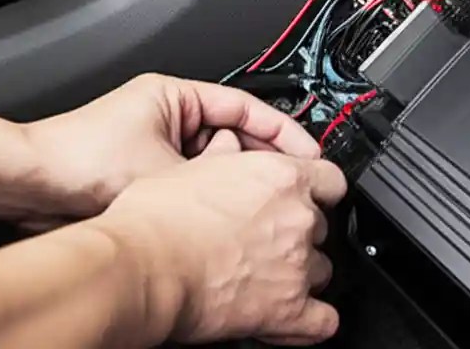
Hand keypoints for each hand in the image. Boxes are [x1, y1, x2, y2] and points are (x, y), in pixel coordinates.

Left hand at [20, 74, 317, 227]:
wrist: (30, 186)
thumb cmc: (78, 160)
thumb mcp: (165, 169)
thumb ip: (215, 177)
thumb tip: (254, 190)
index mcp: (175, 95)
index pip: (247, 107)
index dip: (283, 131)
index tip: (308, 154)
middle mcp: (167, 115)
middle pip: (233, 136)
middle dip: (258, 160)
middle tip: (288, 184)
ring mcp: (156, 144)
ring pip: (214, 163)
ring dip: (229, 182)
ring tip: (249, 202)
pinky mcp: (145, 172)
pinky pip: (192, 183)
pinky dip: (207, 197)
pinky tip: (217, 217)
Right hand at [90, 151, 347, 345]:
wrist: (139, 267)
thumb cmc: (153, 220)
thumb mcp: (190, 167)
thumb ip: (224, 158)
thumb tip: (228, 148)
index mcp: (280, 177)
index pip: (330, 179)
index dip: (317, 189)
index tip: (306, 197)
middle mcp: (297, 217)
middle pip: (320, 225)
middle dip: (296, 233)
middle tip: (262, 239)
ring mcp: (297, 265)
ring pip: (320, 269)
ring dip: (299, 273)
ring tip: (264, 276)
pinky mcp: (288, 309)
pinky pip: (322, 320)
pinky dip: (311, 321)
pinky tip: (298, 317)